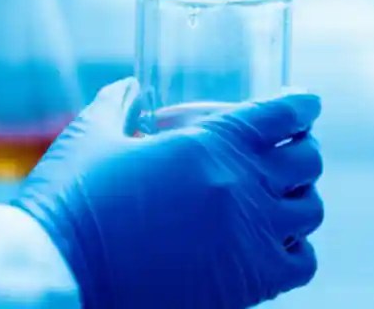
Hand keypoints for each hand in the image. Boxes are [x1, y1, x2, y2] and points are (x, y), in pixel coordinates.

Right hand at [17, 79, 324, 308]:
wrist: (62, 271)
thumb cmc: (70, 200)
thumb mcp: (90, 135)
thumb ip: (117, 105)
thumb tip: (132, 88)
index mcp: (211, 144)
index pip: (284, 114)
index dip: (300, 103)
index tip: (302, 102)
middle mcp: (243, 189)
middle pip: (308, 160)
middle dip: (299, 145)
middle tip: (279, 145)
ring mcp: (251, 239)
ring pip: (310, 210)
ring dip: (296, 194)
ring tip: (271, 191)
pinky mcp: (247, 284)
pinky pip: (301, 262)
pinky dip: (293, 246)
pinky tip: (266, 239)